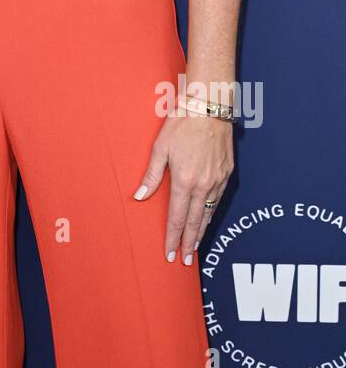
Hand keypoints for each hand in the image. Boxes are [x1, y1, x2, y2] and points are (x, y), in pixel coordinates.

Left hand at [134, 105, 233, 262]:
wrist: (209, 106)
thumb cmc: (181, 124)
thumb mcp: (160, 148)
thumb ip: (151, 175)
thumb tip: (140, 196)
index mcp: (185, 181)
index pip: (177, 218)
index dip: (174, 238)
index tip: (171, 253)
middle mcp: (204, 185)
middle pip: (196, 222)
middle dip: (190, 243)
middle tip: (186, 261)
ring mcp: (218, 179)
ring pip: (209, 212)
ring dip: (202, 231)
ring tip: (196, 246)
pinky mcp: (227, 172)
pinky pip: (219, 199)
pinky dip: (212, 212)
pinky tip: (207, 218)